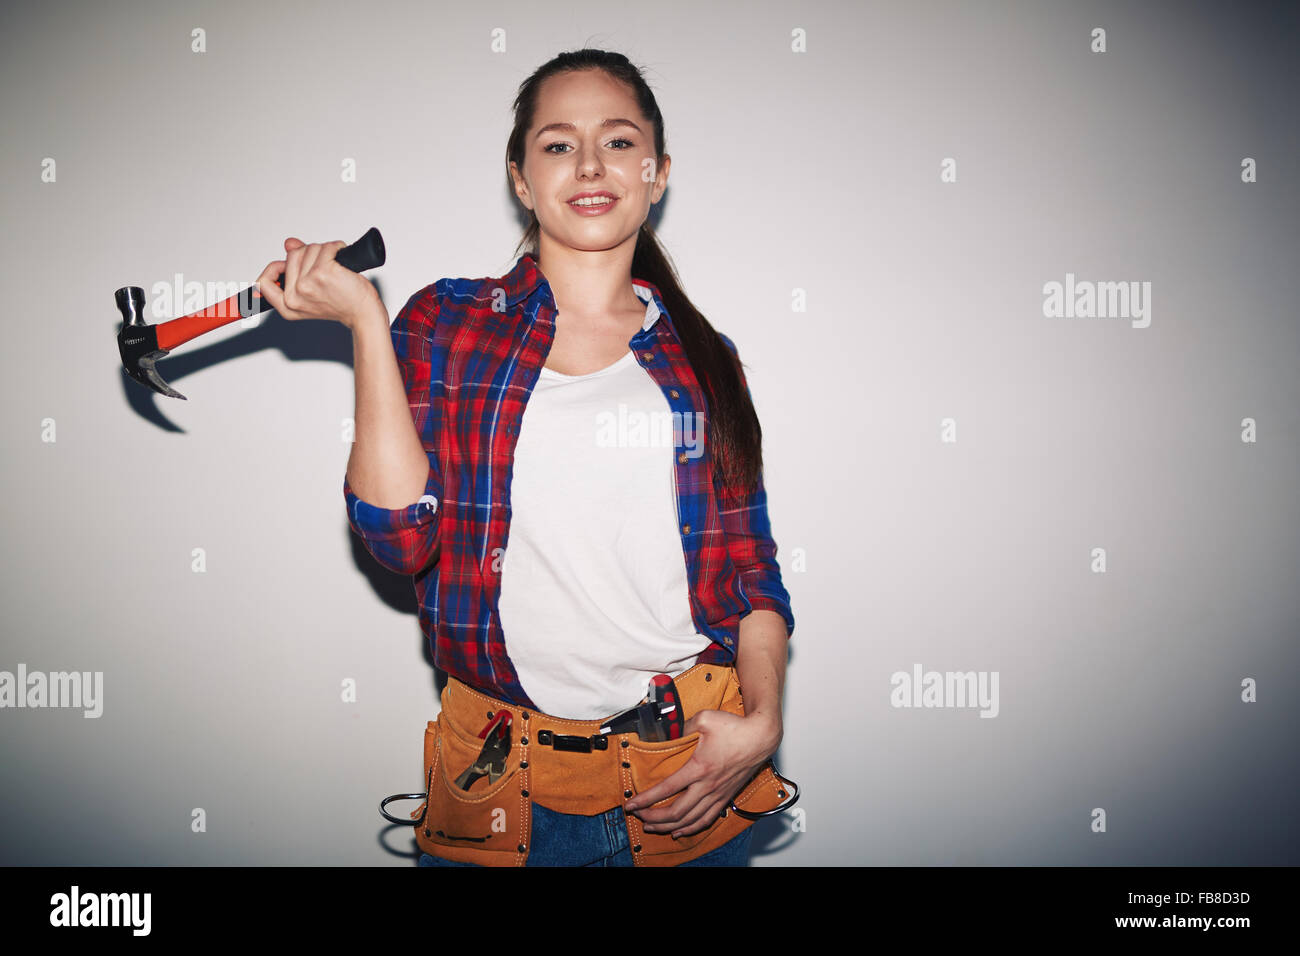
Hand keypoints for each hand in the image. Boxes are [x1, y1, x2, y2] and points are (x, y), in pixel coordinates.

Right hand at [253, 237, 379, 329]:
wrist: (364, 313)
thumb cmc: (343, 304)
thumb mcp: (313, 291)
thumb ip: (297, 267)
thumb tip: (290, 244)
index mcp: (288, 305)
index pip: (263, 284)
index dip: (272, 270)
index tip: (282, 266)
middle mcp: (295, 296)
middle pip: (292, 255)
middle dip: (310, 254)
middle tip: (325, 269)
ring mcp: (308, 283)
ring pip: (309, 249)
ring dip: (325, 251)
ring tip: (335, 267)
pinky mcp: (323, 272)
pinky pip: (326, 247)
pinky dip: (337, 248)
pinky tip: (342, 260)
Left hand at [623, 709, 780, 837]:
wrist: (761, 737)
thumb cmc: (736, 728)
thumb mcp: (705, 718)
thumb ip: (682, 724)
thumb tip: (668, 729)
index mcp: (699, 767)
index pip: (667, 789)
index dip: (646, 799)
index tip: (632, 804)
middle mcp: (708, 785)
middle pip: (676, 811)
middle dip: (653, 817)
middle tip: (639, 816)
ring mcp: (717, 793)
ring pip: (690, 820)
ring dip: (669, 826)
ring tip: (653, 827)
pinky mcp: (725, 797)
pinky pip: (706, 819)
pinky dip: (691, 828)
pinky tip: (680, 831)